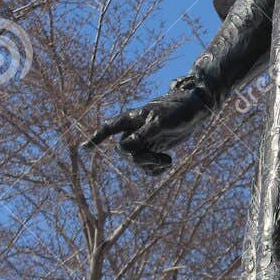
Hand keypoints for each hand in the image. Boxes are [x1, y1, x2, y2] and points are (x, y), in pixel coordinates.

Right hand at [85, 81, 210, 173]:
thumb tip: (124, 148)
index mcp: (131, 119)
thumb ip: (142, 135)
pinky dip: (155, 170)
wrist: (195, 109)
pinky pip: (147, 167)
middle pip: (126, 152)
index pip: (109, 128)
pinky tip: (167, 165)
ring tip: (167, 161)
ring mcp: (144, 141)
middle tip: (161, 159)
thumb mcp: (160, 122)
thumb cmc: (177, 110)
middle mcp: (134, 131)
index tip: (83, 149)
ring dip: (150, 166)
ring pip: (137, 161)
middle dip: (141, 159)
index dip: (96, 138)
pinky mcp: (154, 149)